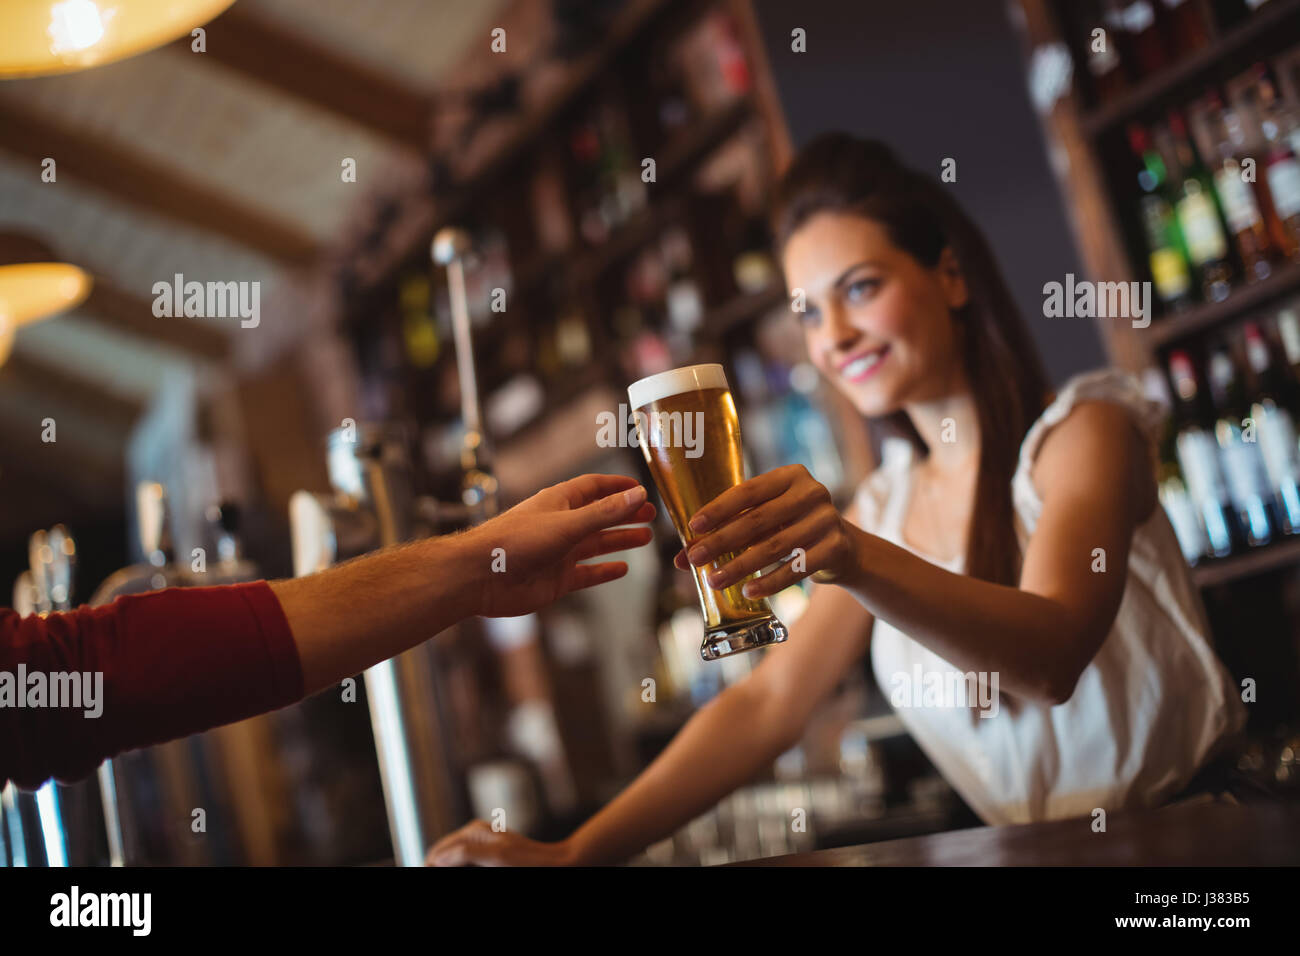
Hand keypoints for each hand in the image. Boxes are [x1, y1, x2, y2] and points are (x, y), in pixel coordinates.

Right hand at [426, 820, 575, 866]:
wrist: (554, 863)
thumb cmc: (527, 860)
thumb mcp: (495, 856)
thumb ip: (465, 853)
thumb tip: (436, 857)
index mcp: (472, 831)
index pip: (436, 852)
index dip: (428, 866)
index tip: (425, 873)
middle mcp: (474, 836)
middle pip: (443, 858)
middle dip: (437, 867)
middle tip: (430, 873)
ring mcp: (481, 847)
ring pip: (454, 863)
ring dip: (448, 869)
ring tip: (441, 872)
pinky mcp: (488, 858)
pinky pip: (466, 864)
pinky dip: (461, 870)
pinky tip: (462, 871)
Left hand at [466, 473, 655, 617]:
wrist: (482, 576)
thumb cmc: (516, 541)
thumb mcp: (568, 523)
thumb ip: (604, 513)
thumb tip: (638, 495)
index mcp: (560, 502)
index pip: (594, 487)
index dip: (618, 487)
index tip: (642, 488)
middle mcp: (561, 525)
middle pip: (600, 516)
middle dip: (625, 514)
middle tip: (651, 516)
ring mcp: (559, 553)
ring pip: (596, 544)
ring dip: (619, 540)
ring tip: (645, 538)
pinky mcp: (556, 579)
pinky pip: (587, 573)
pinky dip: (604, 571)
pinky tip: (622, 568)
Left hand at [677, 464, 860, 598]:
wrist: (843, 548)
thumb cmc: (792, 527)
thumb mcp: (766, 520)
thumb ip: (729, 530)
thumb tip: (681, 558)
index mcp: (791, 476)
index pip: (749, 491)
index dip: (719, 508)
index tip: (693, 526)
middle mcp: (812, 492)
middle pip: (758, 520)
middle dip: (722, 541)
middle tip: (695, 558)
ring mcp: (827, 519)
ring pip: (775, 546)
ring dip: (741, 566)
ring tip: (714, 581)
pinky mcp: (835, 547)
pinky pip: (797, 568)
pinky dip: (770, 581)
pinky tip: (748, 591)